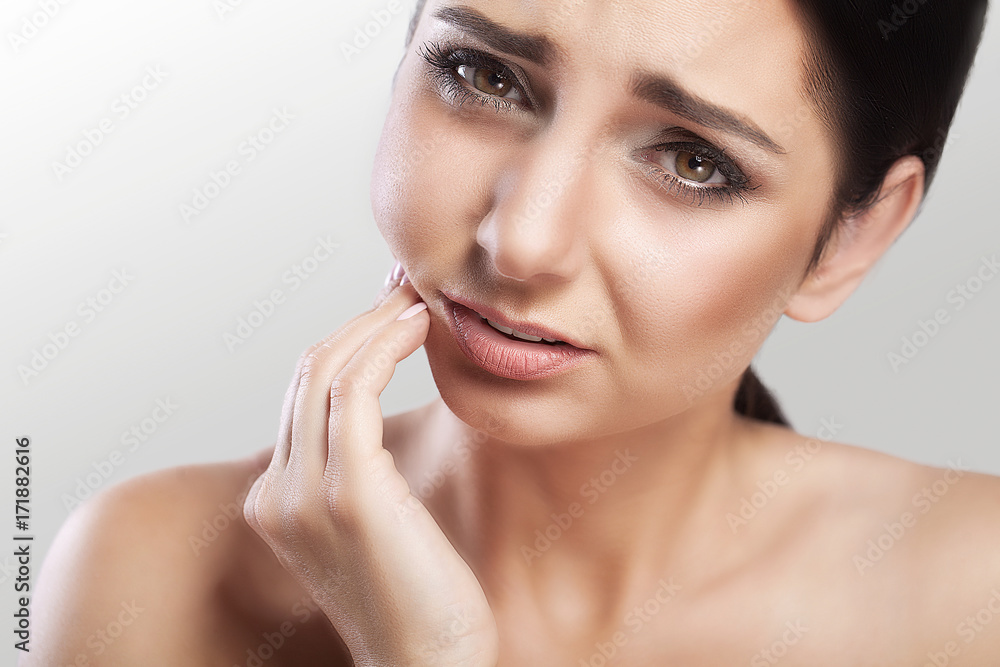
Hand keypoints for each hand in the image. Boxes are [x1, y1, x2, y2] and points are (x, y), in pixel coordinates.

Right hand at [243, 261, 498, 665]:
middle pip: (307, 374)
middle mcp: (277, 494)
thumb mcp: (378, 522)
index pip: (301, 396)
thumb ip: (362, 469)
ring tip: (418, 297)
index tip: (389, 308)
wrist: (430, 666)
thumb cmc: (420, 596)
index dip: (345, 340)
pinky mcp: (348, 494)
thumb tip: (377, 408)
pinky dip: (385, 348)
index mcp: (277, 500)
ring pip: (327, 374)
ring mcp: (305, 495)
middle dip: (359, 319)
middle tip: (405, 284)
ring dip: (375, 323)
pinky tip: (418, 328)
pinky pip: (355, 394)